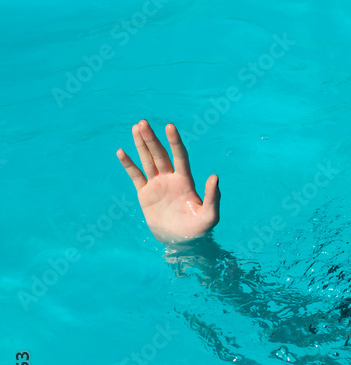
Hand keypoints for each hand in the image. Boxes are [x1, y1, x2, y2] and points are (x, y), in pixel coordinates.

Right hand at [116, 120, 219, 243]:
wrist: (181, 242)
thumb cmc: (198, 229)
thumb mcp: (209, 215)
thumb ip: (213, 196)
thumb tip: (215, 176)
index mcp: (186, 181)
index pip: (180, 156)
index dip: (175, 142)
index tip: (170, 126)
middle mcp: (171, 179)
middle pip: (160, 155)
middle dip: (152, 139)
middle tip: (143, 122)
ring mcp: (157, 185)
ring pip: (148, 161)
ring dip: (141, 145)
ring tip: (136, 127)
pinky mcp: (145, 194)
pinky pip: (136, 176)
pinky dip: (129, 164)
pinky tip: (122, 152)